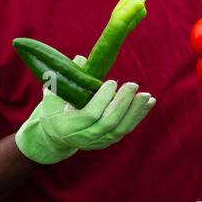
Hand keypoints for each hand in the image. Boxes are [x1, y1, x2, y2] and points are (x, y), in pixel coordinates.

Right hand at [15, 56, 154, 164]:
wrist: (55, 137)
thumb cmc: (53, 110)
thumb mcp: (53, 94)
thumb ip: (64, 78)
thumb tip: (82, 59)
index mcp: (67, 126)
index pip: (89, 115)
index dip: (102, 99)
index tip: (112, 82)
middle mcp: (83, 138)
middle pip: (109, 123)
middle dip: (123, 103)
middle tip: (133, 85)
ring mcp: (98, 142)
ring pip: (121, 128)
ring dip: (135, 111)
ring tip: (146, 95)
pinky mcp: (108, 141)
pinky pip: (126, 129)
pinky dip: (138, 115)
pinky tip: (148, 103)